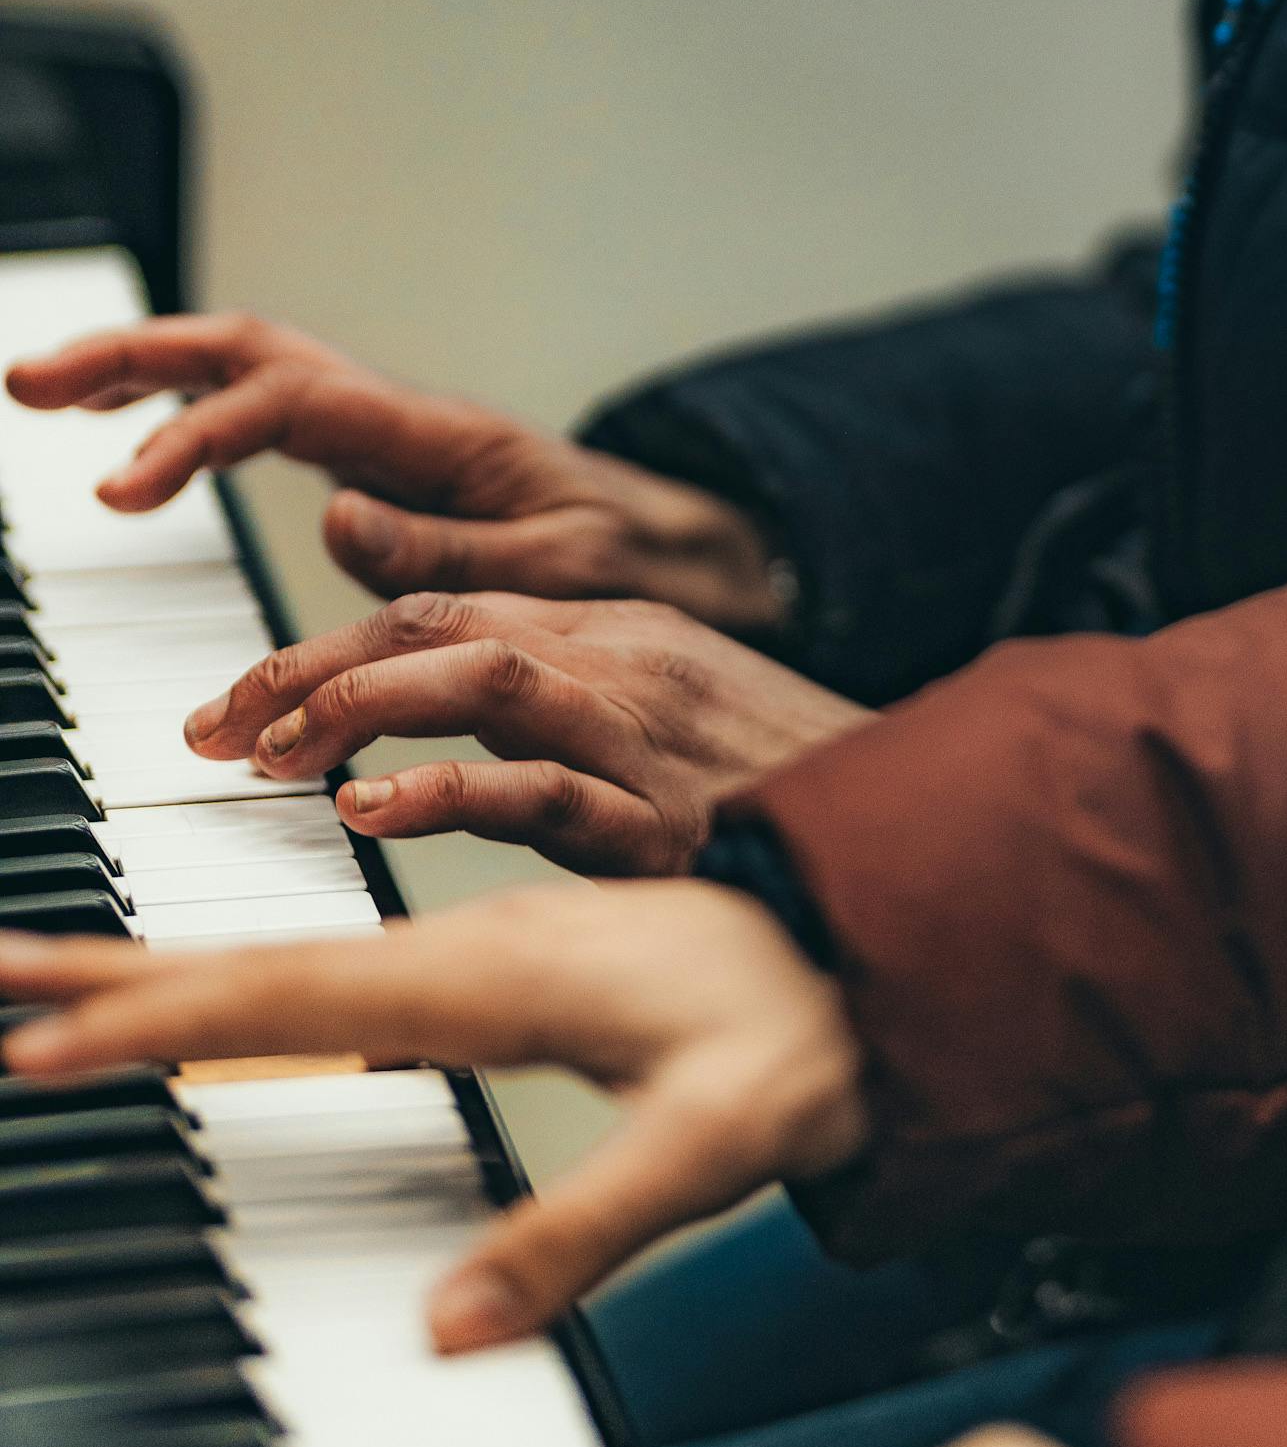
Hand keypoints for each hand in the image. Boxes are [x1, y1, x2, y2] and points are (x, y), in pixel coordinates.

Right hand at [0, 880, 866, 1345]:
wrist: (873, 949)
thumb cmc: (804, 1032)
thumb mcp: (715, 1144)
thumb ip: (583, 1231)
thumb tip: (450, 1328)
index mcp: (494, 975)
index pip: (292, 1004)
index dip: (163, 1025)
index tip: (47, 1045)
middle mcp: (465, 949)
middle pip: (257, 965)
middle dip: (115, 976)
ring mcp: (468, 954)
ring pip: (283, 966)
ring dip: (159, 975)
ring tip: (46, 993)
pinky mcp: (483, 974)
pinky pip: (332, 980)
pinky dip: (238, 989)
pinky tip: (201, 1012)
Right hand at [4, 314, 788, 634]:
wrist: (708, 557)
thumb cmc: (644, 569)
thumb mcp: (563, 574)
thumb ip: (451, 556)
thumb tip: (335, 516)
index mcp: (440, 438)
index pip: (289, 403)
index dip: (196, 434)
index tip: (122, 491)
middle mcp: (407, 422)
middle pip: (253, 352)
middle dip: (140, 357)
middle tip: (32, 380)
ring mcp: (393, 439)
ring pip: (255, 372)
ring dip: (153, 372)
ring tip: (49, 390)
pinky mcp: (388, 469)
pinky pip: (276, 420)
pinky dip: (199, 415)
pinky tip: (140, 440)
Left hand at [185, 590, 870, 873]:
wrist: (919, 835)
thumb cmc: (775, 798)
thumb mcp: (652, 737)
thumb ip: (538, 723)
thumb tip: (401, 754)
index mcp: (613, 634)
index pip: (444, 610)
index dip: (325, 648)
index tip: (232, 710)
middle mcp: (623, 659)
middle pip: (440, 627)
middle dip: (306, 668)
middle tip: (206, 731)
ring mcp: (644, 731)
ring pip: (481, 677)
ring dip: (357, 703)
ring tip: (264, 751)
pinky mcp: (665, 816)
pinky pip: (542, 790)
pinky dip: (448, 792)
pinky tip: (369, 812)